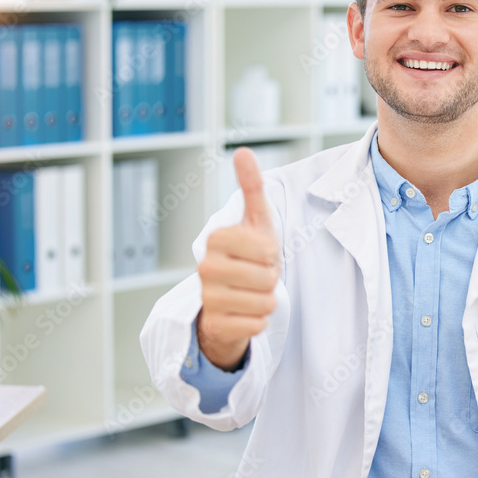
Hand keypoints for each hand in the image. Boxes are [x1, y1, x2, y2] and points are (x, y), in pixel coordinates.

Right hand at [196, 147, 280, 369]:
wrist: (231, 299)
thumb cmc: (249, 257)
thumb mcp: (255, 221)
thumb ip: (251, 187)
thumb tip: (243, 151)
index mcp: (217, 239)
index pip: (265, 248)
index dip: (271, 253)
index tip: (260, 253)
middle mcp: (205, 268)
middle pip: (267, 277)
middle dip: (270, 278)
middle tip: (257, 275)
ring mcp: (208, 299)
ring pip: (264, 302)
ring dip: (266, 300)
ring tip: (252, 293)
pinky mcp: (215, 326)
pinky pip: (258, 324)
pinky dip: (259, 321)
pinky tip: (245, 313)